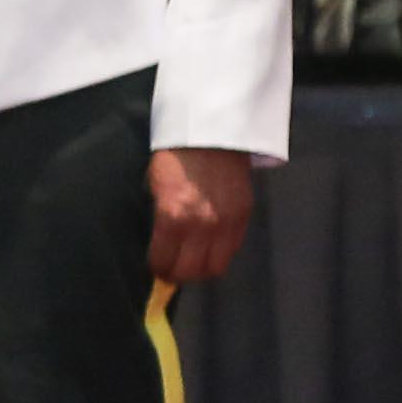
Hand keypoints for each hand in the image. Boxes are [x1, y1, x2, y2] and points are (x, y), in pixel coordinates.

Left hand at [148, 146, 259, 287]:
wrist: (212, 128)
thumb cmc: (176, 154)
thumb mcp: (156, 186)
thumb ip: (161, 219)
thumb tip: (162, 246)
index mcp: (174, 216)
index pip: (165, 261)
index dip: (159, 268)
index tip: (157, 267)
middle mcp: (202, 225)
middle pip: (192, 272)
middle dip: (179, 274)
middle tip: (174, 267)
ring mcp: (227, 222)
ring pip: (216, 266)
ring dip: (202, 267)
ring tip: (194, 259)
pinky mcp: (245, 215)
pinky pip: (233, 249)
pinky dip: (221, 252)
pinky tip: (211, 243)